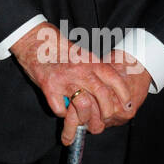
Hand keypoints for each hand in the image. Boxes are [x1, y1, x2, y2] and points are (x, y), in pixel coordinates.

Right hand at [10, 22, 135, 145]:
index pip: (114, 78)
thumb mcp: (84, 56)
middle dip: (107, 111)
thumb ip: (97, 69)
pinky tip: (63, 111)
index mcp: (91, 62)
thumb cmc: (61, 52)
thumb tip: (115, 85)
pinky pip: (61, 110)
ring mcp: (64, 80)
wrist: (35, 44)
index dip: (123, 93)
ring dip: (85, 117)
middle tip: (106, 118)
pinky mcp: (49, 89)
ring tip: (84, 120)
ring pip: (84, 105)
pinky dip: (63, 114)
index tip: (127, 105)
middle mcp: (80, 70)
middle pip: (102, 94)